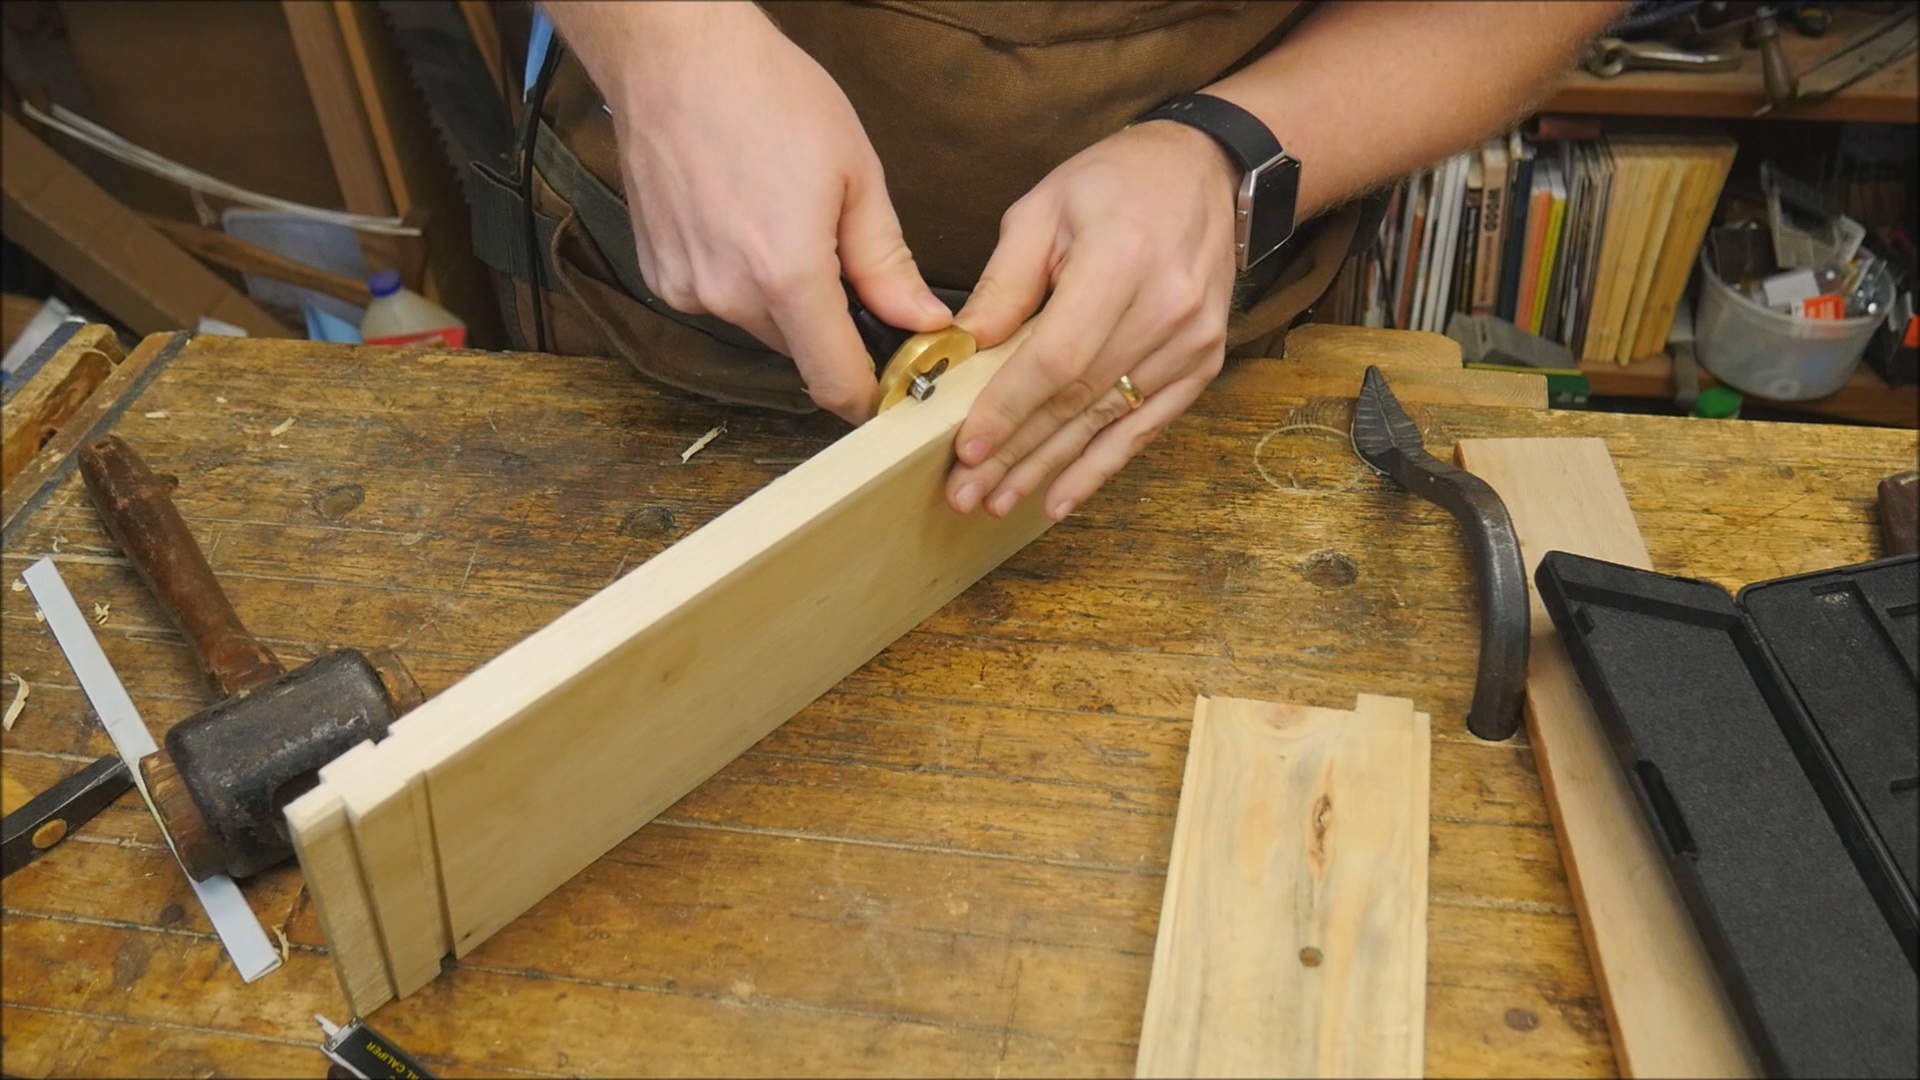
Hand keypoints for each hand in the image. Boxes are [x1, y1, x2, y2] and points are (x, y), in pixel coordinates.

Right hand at [579, 3, 949, 421]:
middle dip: (830, 325)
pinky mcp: (660, 276)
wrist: (675, 55)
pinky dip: (741, 278)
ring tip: (783, 221)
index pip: (835, 381)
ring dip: (784, 298)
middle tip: (843, 262)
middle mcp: (729, 295)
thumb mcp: (855, 174)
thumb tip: (921, 320)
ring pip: (759, 326)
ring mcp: (686, 288)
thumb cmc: (767, 95)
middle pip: (800, 351)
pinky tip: (743, 220)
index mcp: (788, 276)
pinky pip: (719, 300)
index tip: (892, 383)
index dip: (870, 393)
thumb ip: (887, 263)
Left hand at [946, 120, 1237, 520]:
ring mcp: (1192, 343)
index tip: (965, 448)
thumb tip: (962, 349)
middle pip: (1077, 400)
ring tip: (998, 503)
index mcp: (1120, 262)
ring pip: (1106, 423)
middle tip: (965, 493)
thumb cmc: (1117, 183)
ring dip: (1048, 470)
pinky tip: (1062, 498)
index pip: (1056, 358)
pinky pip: (1146, 427)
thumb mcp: (1044, 208)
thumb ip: (1004, 283)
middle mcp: (1166, 310)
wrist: (1207, 172)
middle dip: (1015, 454)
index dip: (1008, 409)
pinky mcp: (1203, 362)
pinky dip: (1101, 466)